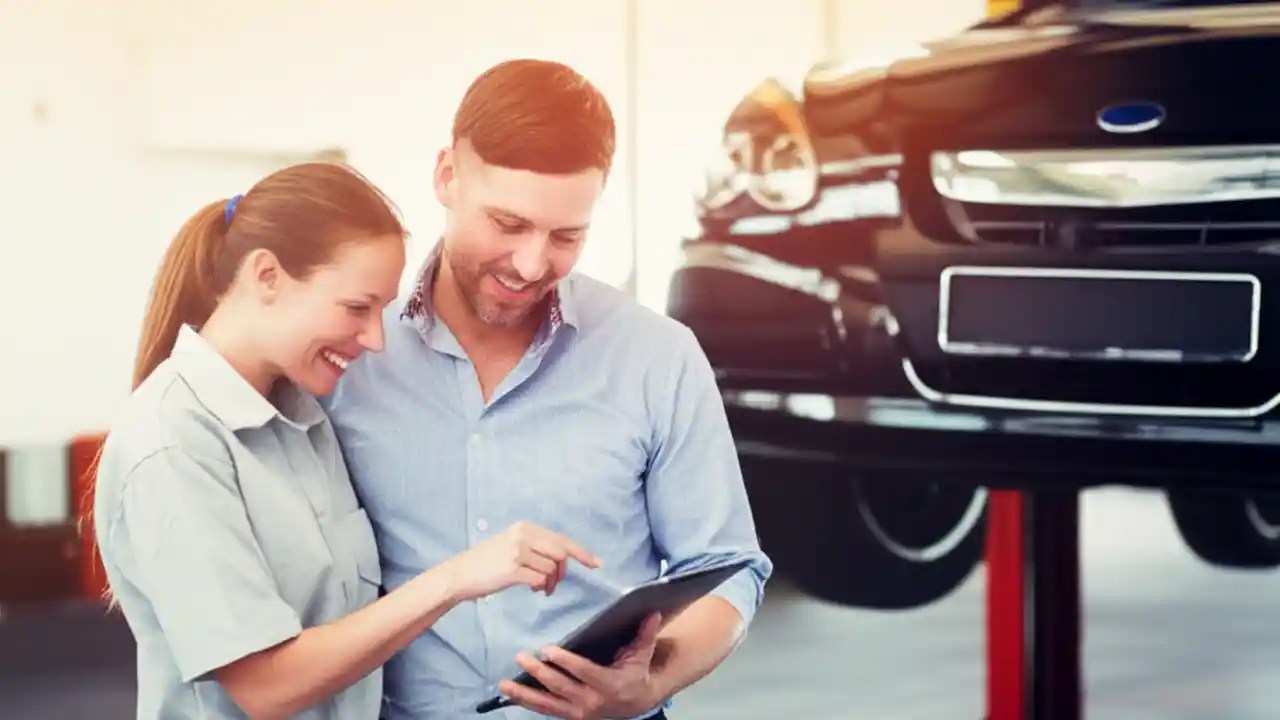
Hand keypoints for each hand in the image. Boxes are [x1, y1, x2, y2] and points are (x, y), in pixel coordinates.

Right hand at [441, 521, 600, 601]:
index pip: (561, 539)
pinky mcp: (512, 569)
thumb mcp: (511, 545)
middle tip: (554, 584)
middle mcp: (523, 535)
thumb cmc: (486, 563)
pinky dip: (540, 587)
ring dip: (550, 583)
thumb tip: (562, 560)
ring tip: (539, 588)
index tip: (597, 564)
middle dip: (562, 572)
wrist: (459, 575)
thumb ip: (536, 547)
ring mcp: (517, 551)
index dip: (582, 552)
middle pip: (561, 553)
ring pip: (551, 569)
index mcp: (525, 527)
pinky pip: (540, 580)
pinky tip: (532, 589)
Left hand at [500, 613, 664, 719]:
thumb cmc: (635, 673)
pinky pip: (545, 710)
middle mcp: (591, 702)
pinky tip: (510, 692)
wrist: (635, 704)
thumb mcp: (642, 654)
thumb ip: (645, 634)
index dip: (566, 662)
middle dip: (540, 673)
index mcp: (609, 685)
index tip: (549, 650)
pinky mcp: (569, 716)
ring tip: (505, 682)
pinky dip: (526, 701)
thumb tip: (653, 613)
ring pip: (548, 704)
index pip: (584, 672)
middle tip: (522, 657)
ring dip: (525, 693)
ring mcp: (578, 712)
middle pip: (561, 687)